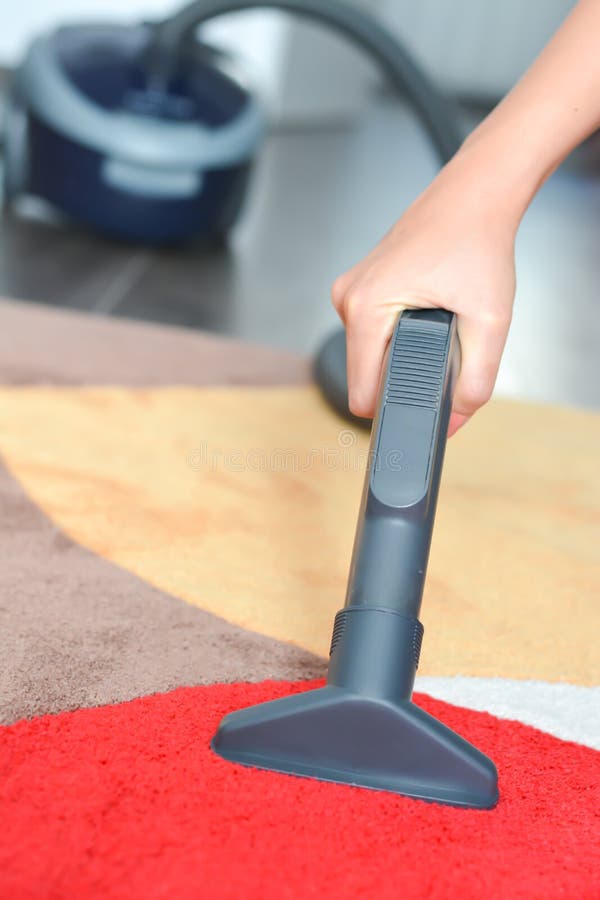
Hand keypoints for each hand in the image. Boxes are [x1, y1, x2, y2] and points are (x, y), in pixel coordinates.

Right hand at [331, 154, 517, 434]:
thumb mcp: (489, 320)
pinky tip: (428, 309)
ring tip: (439, 321)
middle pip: (367, 374)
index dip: (392, 410)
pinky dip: (399, 332)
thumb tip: (455, 421)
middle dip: (403, 376)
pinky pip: (373, 330)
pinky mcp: (359, 285)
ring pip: (370, 353)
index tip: (420, 409)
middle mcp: (348, 298)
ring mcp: (350, 290)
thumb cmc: (477, 242)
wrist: (474, 194)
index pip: (362, 393)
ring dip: (402, 352)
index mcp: (366, 308)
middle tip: (444, 347)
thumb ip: (476, 380)